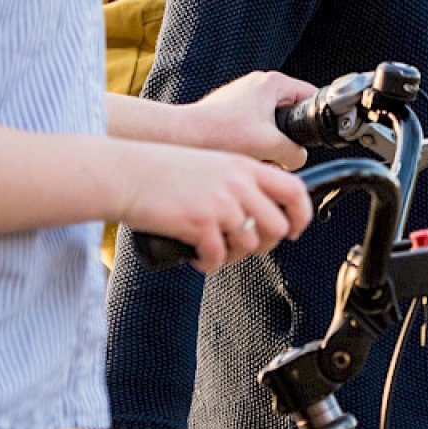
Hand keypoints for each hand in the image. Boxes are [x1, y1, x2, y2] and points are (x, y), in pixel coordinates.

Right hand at [117, 143, 313, 273]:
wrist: (126, 173)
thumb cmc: (161, 170)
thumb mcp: (211, 164)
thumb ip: (237, 182)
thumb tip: (256, 213)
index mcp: (244, 166)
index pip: (295, 189)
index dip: (301, 215)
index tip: (293, 229)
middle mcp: (238, 183)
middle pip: (278, 226)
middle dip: (266, 244)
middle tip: (246, 248)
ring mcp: (221, 203)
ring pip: (250, 244)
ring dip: (235, 256)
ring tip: (215, 252)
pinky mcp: (200, 223)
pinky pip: (220, 257)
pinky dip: (210, 264)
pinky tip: (199, 259)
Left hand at [181, 71, 314, 167]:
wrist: (182, 136)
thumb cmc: (219, 134)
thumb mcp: (269, 146)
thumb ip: (295, 153)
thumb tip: (298, 158)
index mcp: (272, 83)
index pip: (310, 96)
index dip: (314, 120)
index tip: (311, 140)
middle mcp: (258, 84)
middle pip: (291, 113)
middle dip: (288, 137)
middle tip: (279, 154)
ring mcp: (243, 95)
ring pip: (272, 123)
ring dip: (270, 143)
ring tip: (258, 157)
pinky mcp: (231, 109)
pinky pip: (254, 126)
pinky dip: (254, 141)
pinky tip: (243, 155)